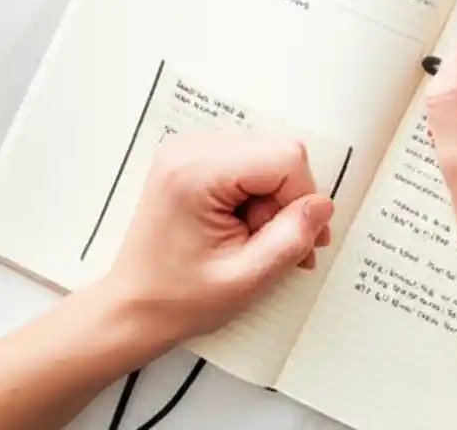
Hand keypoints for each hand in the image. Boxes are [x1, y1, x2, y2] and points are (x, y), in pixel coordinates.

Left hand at [103, 131, 333, 344]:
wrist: (134, 307)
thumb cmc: (178, 299)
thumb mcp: (246, 279)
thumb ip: (291, 239)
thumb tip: (323, 205)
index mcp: (195, 173)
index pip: (286, 158)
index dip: (302, 199)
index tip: (295, 239)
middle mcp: (190, 150)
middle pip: (279, 152)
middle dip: (289, 200)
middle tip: (277, 244)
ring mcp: (190, 150)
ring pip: (270, 156)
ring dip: (276, 200)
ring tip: (258, 239)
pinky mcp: (195, 159)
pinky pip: (252, 162)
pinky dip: (261, 195)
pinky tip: (247, 226)